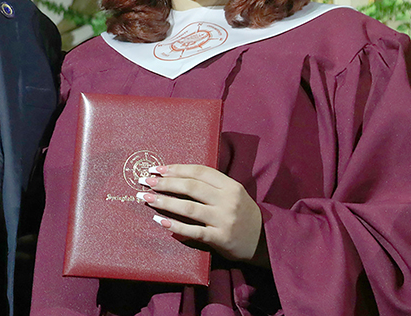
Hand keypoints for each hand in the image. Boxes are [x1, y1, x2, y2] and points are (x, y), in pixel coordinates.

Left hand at [136, 164, 267, 265]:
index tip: (157, 168)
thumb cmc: (243, 214)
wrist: (264, 241)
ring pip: (188, 208)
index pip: (199, 172)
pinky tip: (159, 220)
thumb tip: (177, 177)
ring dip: (164, 202)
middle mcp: (228, 200)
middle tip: (145, 181)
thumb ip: (212, 186)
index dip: (176, 169)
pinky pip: (193, 231)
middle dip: (165, 183)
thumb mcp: (233, 194)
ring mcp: (224, 220)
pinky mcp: (220, 238)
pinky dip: (174, 225)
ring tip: (147, 198)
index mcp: (231, 185)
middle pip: (191, 187)